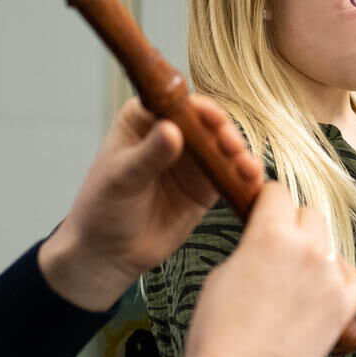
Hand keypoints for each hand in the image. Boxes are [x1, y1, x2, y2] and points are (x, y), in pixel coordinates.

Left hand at [39, 95, 262, 310]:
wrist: (108, 253)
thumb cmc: (103, 208)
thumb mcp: (122, 179)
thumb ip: (149, 155)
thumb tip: (172, 130)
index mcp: (144, 119)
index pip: (178, 103)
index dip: (199, 109)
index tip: (213, 120)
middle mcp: (173, 133)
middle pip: (208, 123)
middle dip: (226, 132)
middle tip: (231, 147)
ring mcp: (192, 160)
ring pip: (224, 148)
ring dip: (240, 155)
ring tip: (246, 169)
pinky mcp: (206, 186)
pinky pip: (231, 177)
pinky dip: (245, 178)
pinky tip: (253, 183)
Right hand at [169, 182, 355, 356]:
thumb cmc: (217, 331)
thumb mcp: (223, 270)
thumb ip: (252, 244)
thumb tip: (265, 237)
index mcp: (272, 234)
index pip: (279, 193)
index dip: (267, 202)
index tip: (263, 212)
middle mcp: (309, 249)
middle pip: (309, 214)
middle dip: (292, 224)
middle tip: (276, 248)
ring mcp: (332, 278)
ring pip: (330, 243)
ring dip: (313, 251)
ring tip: (293, 277)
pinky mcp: (346, 307)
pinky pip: (350, 275)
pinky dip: (337, 277)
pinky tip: (318, 288)